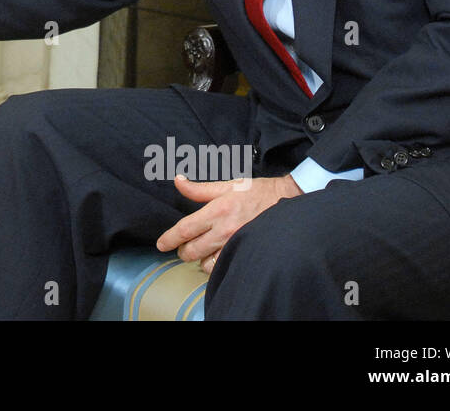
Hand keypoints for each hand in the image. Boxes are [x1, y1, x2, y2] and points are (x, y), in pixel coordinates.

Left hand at [155, 173, 301, 273]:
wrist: (288, 200)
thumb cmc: (256, 192)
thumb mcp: (227, 185)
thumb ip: (199, 189)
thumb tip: (177, 181)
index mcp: (218, 210)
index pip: (185, 229)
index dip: (169, 239)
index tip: (161, 245)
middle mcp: (225, 230)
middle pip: (192, 250)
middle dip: (183, 251)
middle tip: (183, 246)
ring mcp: (236, 244)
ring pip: (206, 264)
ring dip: (199, 260)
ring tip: (201, 251)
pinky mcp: (246, 253)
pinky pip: (223, 267)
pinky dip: (215, 266)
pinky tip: (216, 257)